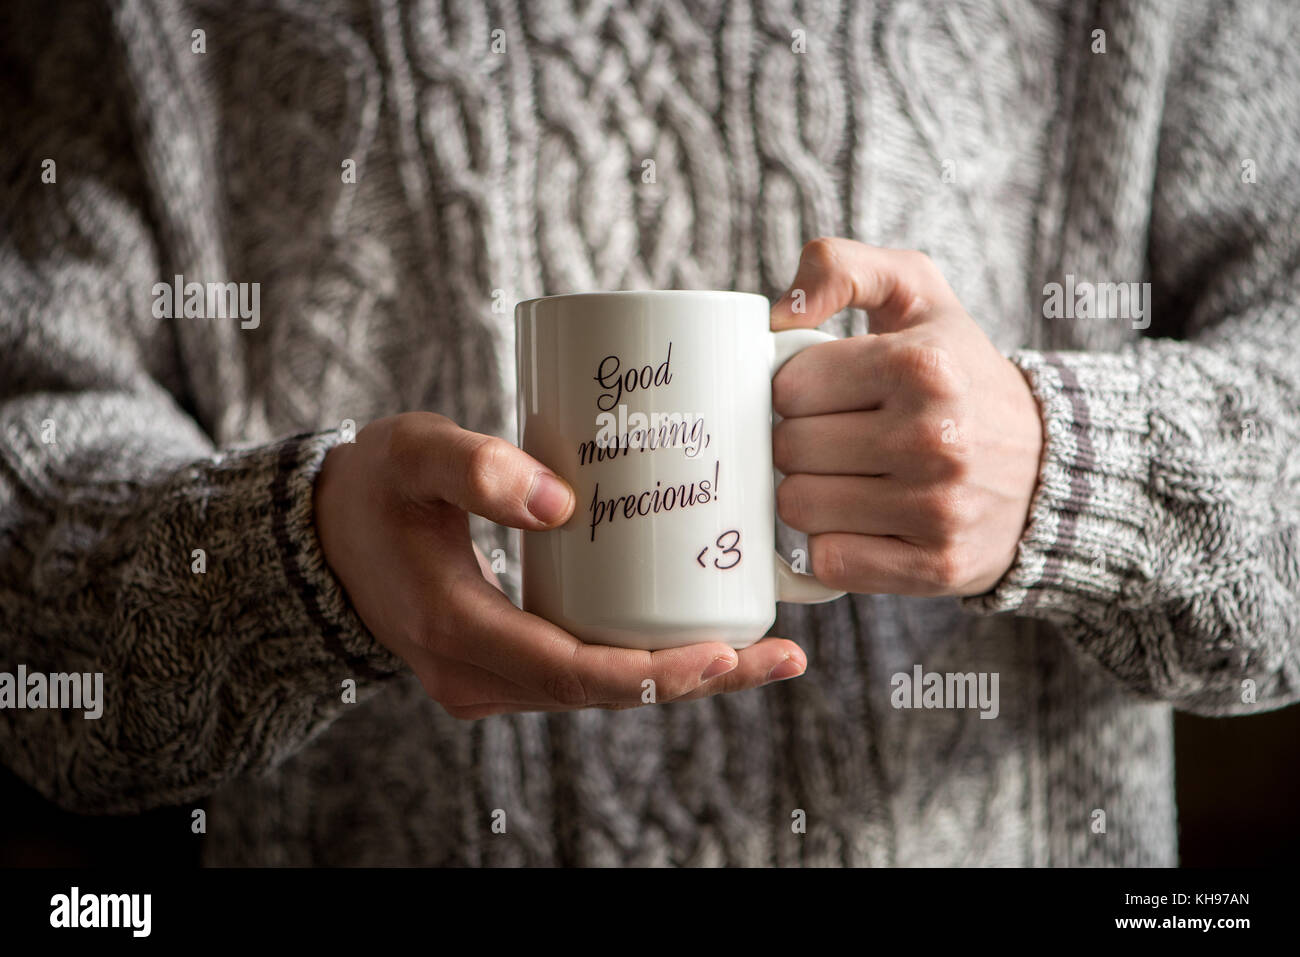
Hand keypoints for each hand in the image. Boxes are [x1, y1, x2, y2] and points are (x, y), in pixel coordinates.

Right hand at [313, 412, 807, 718]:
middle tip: (781, 656)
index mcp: (457, 632)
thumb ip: (477, 468)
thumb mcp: (411, 455)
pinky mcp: (503, 666)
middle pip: (604, 694)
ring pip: (600, 690)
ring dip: (678, 673)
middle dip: (696, 677)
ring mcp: (489, 680)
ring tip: (761, 647)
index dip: (656, 671)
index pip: (573, 674)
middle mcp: (476, 677)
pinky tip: (697, 634)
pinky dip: (642, 659)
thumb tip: (561, 503)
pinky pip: (584, 672)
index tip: (729, 652)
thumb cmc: (374, 487)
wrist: (326, 535)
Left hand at [770, 238, 1043, 595]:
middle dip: (798, 443)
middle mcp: (934, 436)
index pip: (788, 388)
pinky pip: (827, 560)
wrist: (1049, 466)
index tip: (827, 396)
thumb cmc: (960, 373)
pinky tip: (861, 523)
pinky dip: (831, 545)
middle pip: (788, 449)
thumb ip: (842, 266)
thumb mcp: (917, 293)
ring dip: (808, 496)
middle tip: (837, 439)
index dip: (796, 393)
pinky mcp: (934, 565)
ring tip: (847, 479)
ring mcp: (936, 507)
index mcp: (923, 364)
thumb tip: (777, 314)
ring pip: (797, 507)